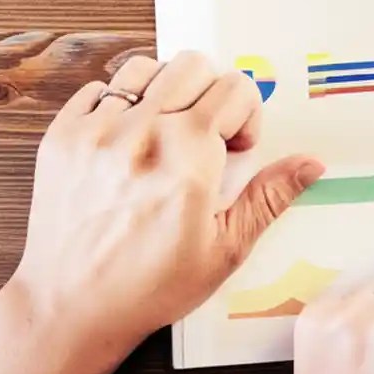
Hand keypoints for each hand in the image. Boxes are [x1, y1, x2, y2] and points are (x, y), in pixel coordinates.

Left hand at [12, 52, 324, 349]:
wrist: (72, 308)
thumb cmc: (148, 286)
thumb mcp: (225, 249)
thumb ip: (269, 196)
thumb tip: (310, 164)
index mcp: (187, 155)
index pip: (235, 88)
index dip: (247, 117)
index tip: (237, 148)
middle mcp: (141, 132)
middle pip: (193, 65)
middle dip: (213, 94)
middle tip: (208, 135)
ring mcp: (96, 131)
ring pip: (145, 68)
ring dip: (165, 91)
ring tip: (167, 131)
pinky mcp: (62, 137)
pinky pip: (97, 90)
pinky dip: (118, 105)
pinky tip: (128, 141)